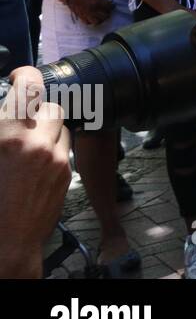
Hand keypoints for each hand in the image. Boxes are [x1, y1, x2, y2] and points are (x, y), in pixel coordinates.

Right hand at [0, 66, 71, 277]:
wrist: (6, 243)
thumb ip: (0, 130)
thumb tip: (5, 111)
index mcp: (9, 136)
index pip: (27, 88)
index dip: (25, 74)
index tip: (20, 75)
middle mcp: (36, 143)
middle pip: (51, 105)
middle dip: (38, 108)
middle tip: (22, 118)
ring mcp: (55, 158)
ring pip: (62, 126)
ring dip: (48, 127)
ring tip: (28, 142)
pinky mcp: (66, 173)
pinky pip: (65, 147)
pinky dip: (54, 146)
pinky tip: (36, 161)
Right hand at [65, 0, 112, 26]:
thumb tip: (109, 1)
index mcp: (97, 2)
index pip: (108, 7)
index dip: (112, 6)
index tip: (112, 5)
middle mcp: (93, 10)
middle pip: (105, 16)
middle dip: (108, 13)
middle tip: (108, 11)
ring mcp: (87, 14)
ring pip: (97, 21)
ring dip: (101, 20)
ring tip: (102, 17)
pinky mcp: (81, 16)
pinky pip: (88, 22)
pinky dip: (91, 22)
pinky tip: (93, 18)